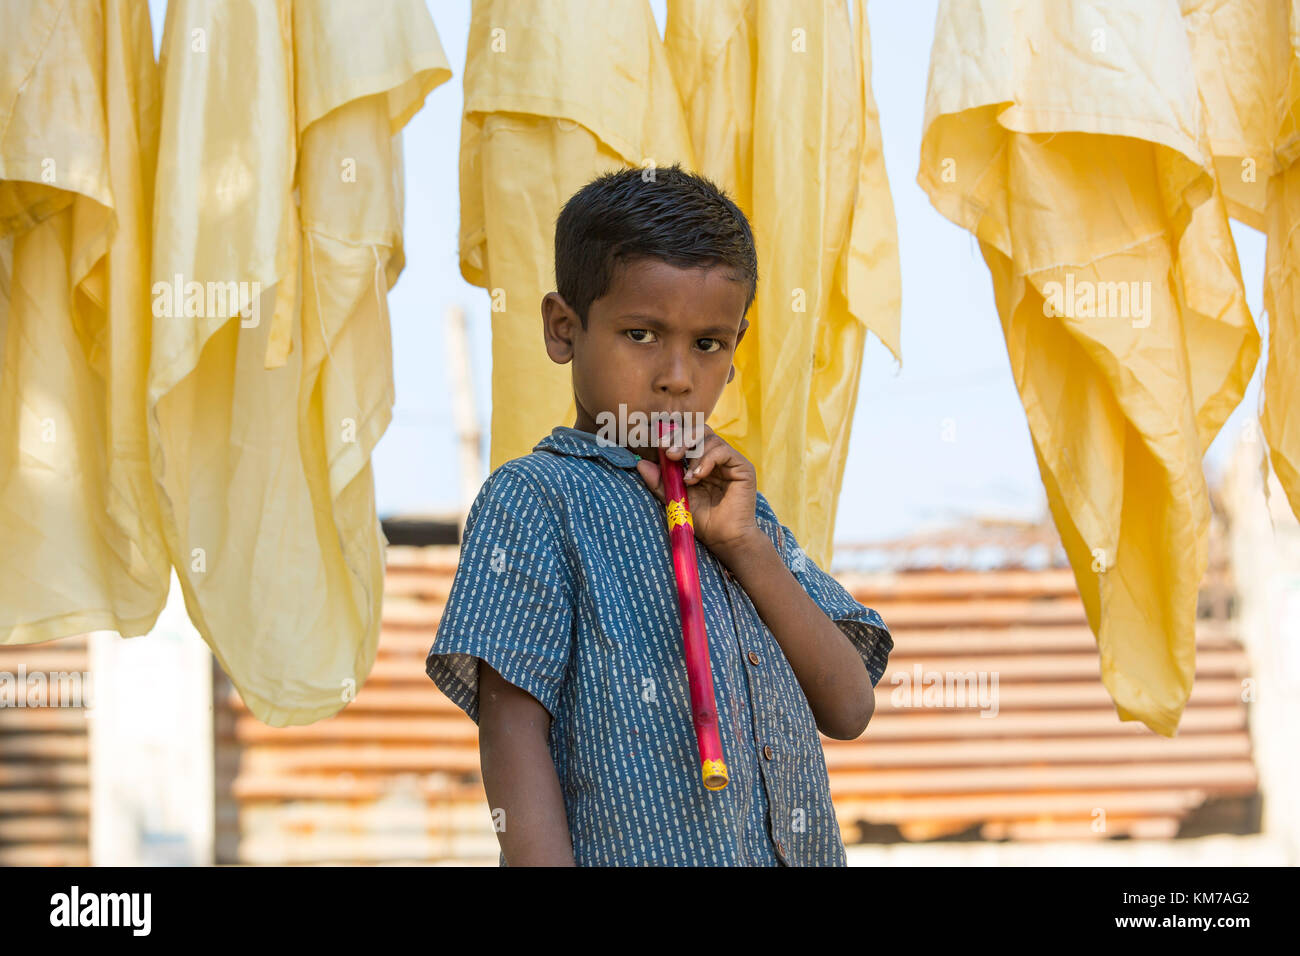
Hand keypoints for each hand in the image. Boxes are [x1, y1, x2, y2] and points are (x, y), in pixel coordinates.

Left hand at [635, 423, 759, 564]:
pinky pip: (722, 451)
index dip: (674, 434)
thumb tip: (640, 463)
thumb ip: (660, 481)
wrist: (725, 539)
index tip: (659, 442)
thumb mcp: (675, 498)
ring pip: (710, 438)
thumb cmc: (703, 520)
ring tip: (685, 478)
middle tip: (669, 453)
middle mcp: (717, 457)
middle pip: (699, 431)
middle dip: (681, 438)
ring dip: (693, 454)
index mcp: (702, 461)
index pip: (689, 437)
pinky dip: (706, 461)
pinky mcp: (742, 467)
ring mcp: (730, 461)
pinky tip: (697, 477)